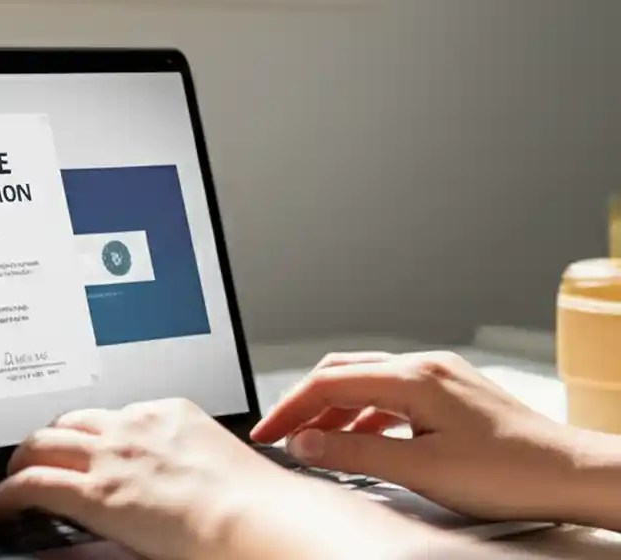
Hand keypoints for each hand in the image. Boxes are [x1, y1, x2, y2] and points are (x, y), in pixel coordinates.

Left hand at [0, 398, 456, 559]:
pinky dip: (11, 492)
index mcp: (171, 415)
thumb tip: (151, 483)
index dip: (86, 432)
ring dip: (23, 459)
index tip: (82, 445)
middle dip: (46, 438)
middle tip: (33, 457)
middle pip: (70, 420)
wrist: (259, 523)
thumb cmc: (253, 507)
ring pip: (44, 443)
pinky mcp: (97, 488)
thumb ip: (171, 462)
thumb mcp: (206, 464)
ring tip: (12, 477)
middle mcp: (136, 424)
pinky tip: (3, 506)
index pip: (112, 414)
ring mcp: (113, 454)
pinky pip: (36, 482)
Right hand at [251, 351, 603, 524]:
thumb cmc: (509, 473)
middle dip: (304, 403)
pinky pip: (392, 393)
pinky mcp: (453, 393)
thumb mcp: (421, 470)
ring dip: (333, 408)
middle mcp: (424, 366)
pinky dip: (363, 413)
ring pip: (367, 381)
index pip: (328, 382)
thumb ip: (355, 454)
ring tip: (312, 441)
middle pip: (343, 372)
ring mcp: (441, 376)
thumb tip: (304, 444)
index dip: (290, 410)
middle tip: (279, 434)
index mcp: (413, 377)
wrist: (574, 475)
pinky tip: (360, 438)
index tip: (266, 434)